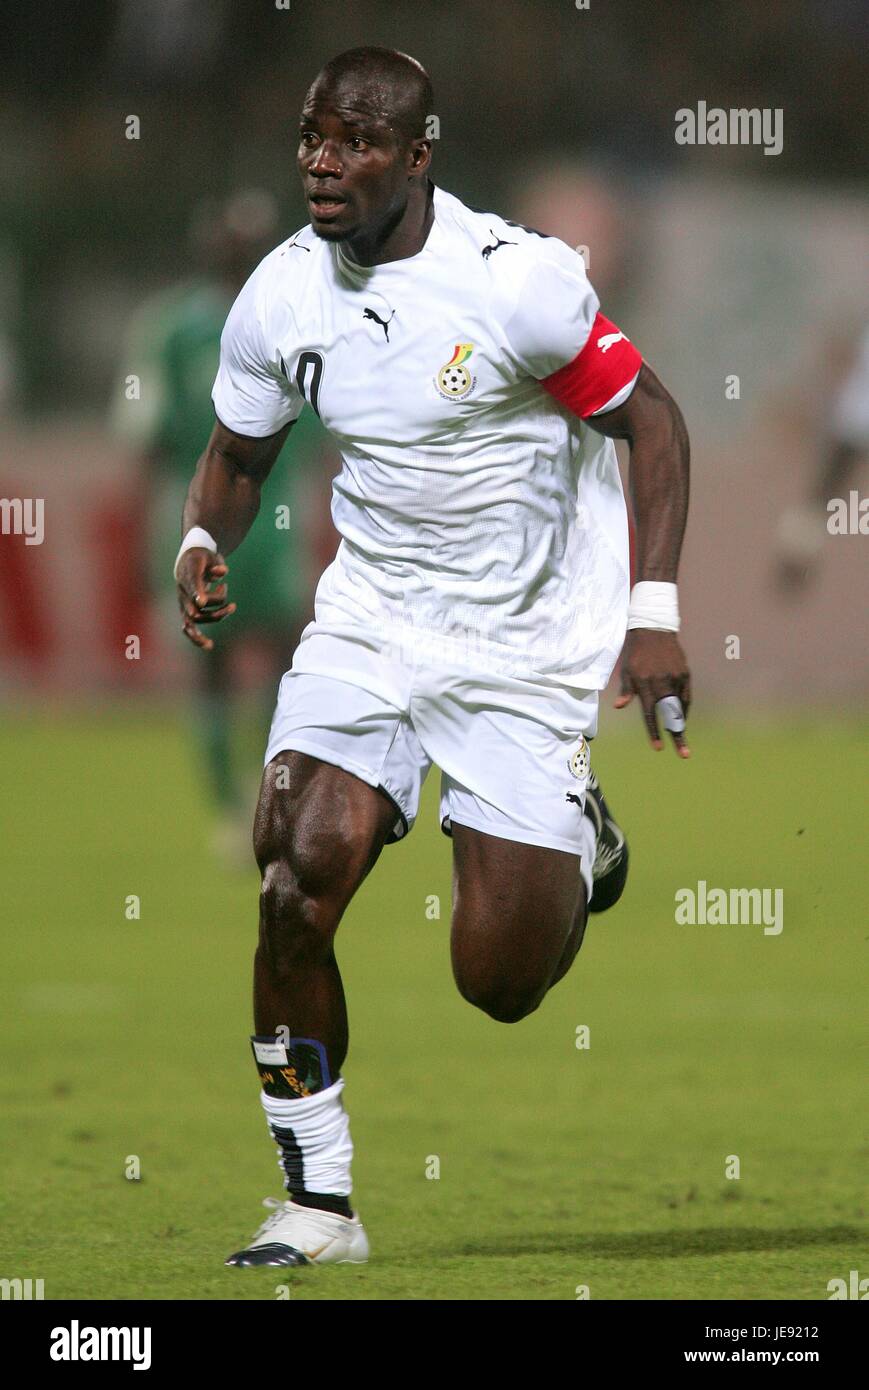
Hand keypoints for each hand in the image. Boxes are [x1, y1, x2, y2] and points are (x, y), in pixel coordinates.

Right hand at [176, 548, 235, 650]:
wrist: (187, 562)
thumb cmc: (202, 559)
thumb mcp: (210, 557)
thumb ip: (216, 565)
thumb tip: (223, 572)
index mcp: (188, 575)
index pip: (192, 585)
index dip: (197, 593)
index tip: (202, 602)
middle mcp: (184, 591)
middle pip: (194, 609)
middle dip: (215, 612)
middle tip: (231, 606)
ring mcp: (184, 603)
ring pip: (195, 620)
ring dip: (218, 616)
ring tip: (232, 607)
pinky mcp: (187, 611)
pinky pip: (190, 628)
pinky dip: (198, 638)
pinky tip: (209, 646)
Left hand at [615, 628, 690, 756]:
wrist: (654, 629)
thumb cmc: (636, 653)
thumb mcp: (627, 671)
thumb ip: (626, 690)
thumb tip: (619, 707)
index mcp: (645, 684)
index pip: (650, 714)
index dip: (654, 732)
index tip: (658, 748)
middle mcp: (662, 683)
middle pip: (671, 716)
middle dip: (677, 736)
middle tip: (684, 754)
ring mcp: (676, 678)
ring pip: (680, 707)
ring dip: (681, 724)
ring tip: (680, 738)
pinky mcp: (685, 673)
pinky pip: (686, 696)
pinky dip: (684, 708)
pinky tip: (681, 717)